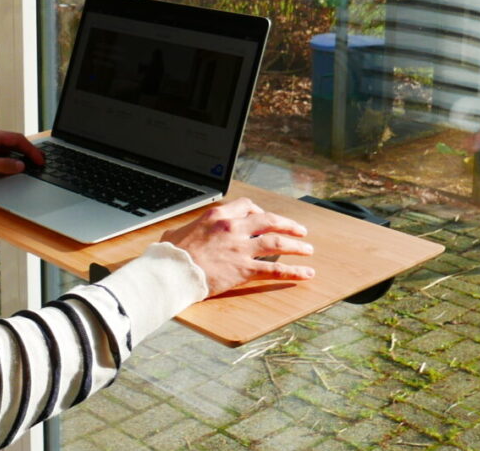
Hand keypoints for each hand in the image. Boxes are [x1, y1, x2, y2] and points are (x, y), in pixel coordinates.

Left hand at [0, 126, 44, 180]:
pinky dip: (4, 153)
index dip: (32, 151)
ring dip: (16, 152)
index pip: (18, 139)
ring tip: (26, 163)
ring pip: (3, 143)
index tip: (40, 161)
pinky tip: (5, 161)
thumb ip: (3, 165)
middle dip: (27, 150)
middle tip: (38, 161)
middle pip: (12, 140)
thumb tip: (20, 165)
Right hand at [161, 197, 314, 296]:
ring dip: (296, 244)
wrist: (173, 272)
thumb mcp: (178, 232)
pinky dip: (294, 271)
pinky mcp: (244, 269)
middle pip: (268, 220)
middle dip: (287, 224)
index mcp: (217, 216)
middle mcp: (233, 228)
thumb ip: (190, 230)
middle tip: (299, 229)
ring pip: (277, 241)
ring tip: (308, 248)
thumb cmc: (171, 254)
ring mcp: (241, 248)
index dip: (259, 210)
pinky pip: (275, 269)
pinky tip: (306, 273)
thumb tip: (183, 234)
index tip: (265, 216)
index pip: (246, 206)